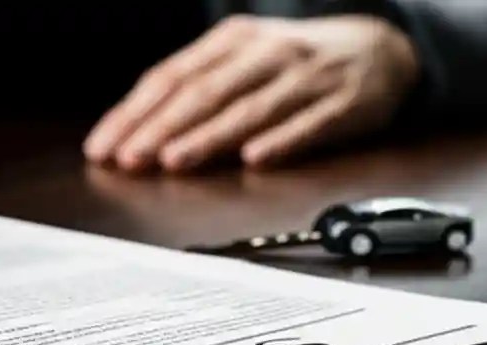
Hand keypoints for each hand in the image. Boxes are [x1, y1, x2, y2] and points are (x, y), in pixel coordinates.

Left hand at [83, 14, 419, 172]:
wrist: (381, 47)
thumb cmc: (296, 62)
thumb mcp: (241, 59)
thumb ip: (195, 89)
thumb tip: (138, 132)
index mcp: (231, 41)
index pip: (172, 77)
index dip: (134, 114)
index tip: (104, 148)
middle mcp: (264, 54)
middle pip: (204, 93)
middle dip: (161, 128)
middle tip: (129, 159)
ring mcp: (305, 78)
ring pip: (249, 109)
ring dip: (209, 137)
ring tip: (175, 160)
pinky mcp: (342, 104)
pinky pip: (308, 124)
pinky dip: (281, 141)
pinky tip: (255, 158)